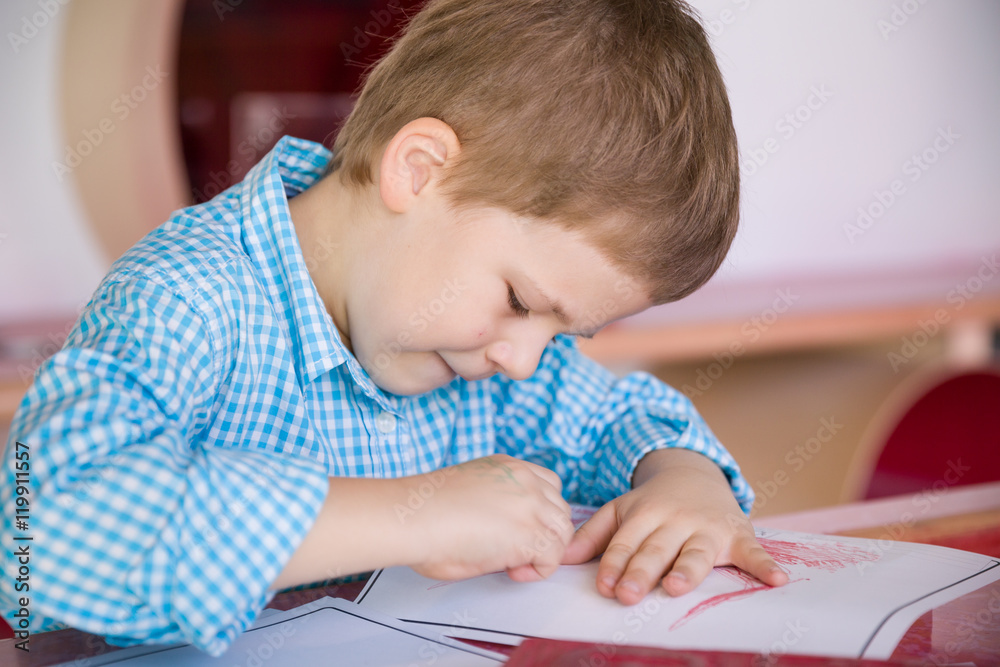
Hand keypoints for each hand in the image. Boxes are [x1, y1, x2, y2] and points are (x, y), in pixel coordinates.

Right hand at [406, 454, 573, 581]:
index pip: (547, 485)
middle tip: (514, 552)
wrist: (413, 518)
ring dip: (543, 552)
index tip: (513, 531)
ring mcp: (531, 504)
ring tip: (512, 563)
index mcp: (507, 466)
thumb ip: (496, 504)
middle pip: (559, 510)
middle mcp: (524, 479)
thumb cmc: (424, 512)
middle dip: (543, 534)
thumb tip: (503, 533)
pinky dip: (537, 570)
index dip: (536, 513)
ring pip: (561, 533)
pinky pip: (553, 558)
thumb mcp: (471, 491)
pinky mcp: (531, 533)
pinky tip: (510, 570)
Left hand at [562, 448, 787, 603]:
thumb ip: (594, 534)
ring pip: (696, 553)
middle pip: (656, 550)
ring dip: (688, 569)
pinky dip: (766, 566)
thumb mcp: (621, 510)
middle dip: (642, 572)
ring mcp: (707, 528)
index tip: (605, 586)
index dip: (614, 565)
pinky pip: (754, 552)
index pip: (625, 544)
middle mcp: (675, 520)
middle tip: (629, 595)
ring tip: (678, 586)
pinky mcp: (737, 535)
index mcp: (644, 514)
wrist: (697, 474)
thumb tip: (560, 557)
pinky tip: (777, 580)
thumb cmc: (653, 504)